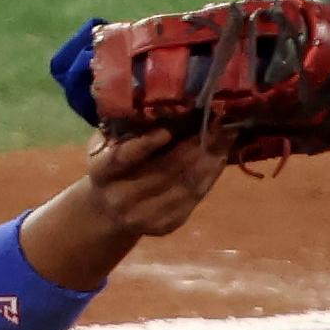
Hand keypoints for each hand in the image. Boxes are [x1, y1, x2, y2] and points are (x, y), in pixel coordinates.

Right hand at [81, 123, 235, 237]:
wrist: (108, 211)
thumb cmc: (111, 166)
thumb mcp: (104, 145)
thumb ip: (123, 129)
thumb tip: (160, 103)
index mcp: (102, 172)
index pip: (122, 158)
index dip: (145, 145)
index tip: (167, 129)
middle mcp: (121, 198)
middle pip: (163, 172)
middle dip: (193, 145)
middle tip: (216, 121)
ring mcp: (144, 216)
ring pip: (184, 184)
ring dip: (209, 158)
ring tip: (227, 134)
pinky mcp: (165, 225)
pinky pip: (194, 197)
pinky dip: (210, 174)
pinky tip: (221, 156)